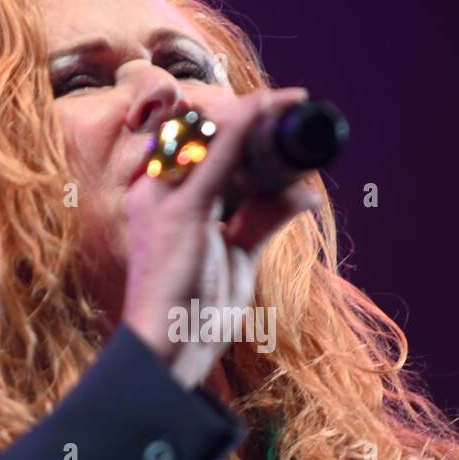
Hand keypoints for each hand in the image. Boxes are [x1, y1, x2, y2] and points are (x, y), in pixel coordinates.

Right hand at [121, 87, 317, 388]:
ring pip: (210, 131)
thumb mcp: (239, 257)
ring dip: (255, 114)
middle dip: (252, 115)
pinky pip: (218, 153)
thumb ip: (263, 219)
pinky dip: (246, 125)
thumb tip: (303, 192)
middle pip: (203, 130)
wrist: (169, 354)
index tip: (282, 111)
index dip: (240, 122)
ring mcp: (164, 197)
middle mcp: (156, 190)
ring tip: (292, 105)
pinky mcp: (181, 210)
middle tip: (294, 106)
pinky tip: (270, 107)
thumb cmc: (194, 315)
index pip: (198, 143)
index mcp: (163, 199)